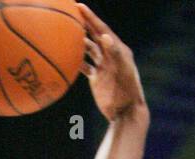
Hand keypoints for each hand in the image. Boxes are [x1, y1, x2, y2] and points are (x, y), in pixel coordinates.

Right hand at [77, 3, 146, 122]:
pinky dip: (76, 60)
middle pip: (95, 35)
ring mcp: (103, 67)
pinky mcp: (97, 79)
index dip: (91, 18)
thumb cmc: (128, 92)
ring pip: (89, 49)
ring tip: (67, 31)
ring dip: (79, 40)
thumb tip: (104, 36)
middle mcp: (110, 56)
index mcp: (118, 50)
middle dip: (84, 23)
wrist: (125, 112)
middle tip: (71, 12)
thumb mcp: (123, 71)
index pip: (102, 30)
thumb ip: (115, 53)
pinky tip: (66, 56)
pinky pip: (84, 66)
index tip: (79, 7)